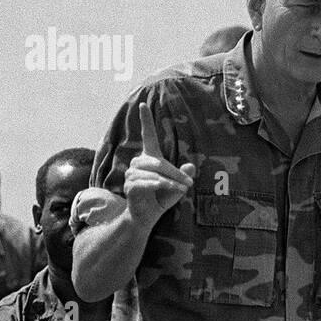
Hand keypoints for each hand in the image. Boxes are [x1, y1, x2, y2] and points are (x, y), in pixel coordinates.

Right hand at [124, 103, 196, 227]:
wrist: (147, 216)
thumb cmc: (162, 197)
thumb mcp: (177, 185)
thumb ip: (183, 175)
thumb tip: (190, 165)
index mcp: (150, 158)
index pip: (148, 136)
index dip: (145, 121)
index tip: (143, 104)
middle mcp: (139, 163)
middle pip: (158, 161)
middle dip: (175, 172)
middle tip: (189, 183)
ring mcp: (132, 174)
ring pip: (154, 173)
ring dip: (170, 181)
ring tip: (182, 189)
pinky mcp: (130, 186)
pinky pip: (147, 182)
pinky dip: (160, 185)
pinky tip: (165, 187)